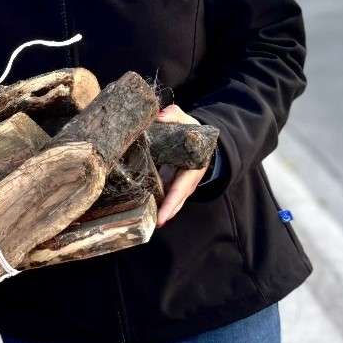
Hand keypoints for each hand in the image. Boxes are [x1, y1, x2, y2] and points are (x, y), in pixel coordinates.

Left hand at [154, 104, 206, 227]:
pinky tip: (142, 210)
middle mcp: (188, 181)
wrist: (199, 140)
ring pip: (171, 202)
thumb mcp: (187, 121)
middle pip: (176, 202)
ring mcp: (180, 185)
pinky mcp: (171, 184)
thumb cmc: (192, 132)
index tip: (162, 218)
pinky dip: (156, 204)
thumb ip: (175, 116)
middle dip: (165, 214)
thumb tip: (160, 116)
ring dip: (159, 212)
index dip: (171, 204)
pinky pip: (165, 196)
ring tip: (144, 222)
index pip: (181, 189)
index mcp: (193, 168)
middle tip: (151, 225)